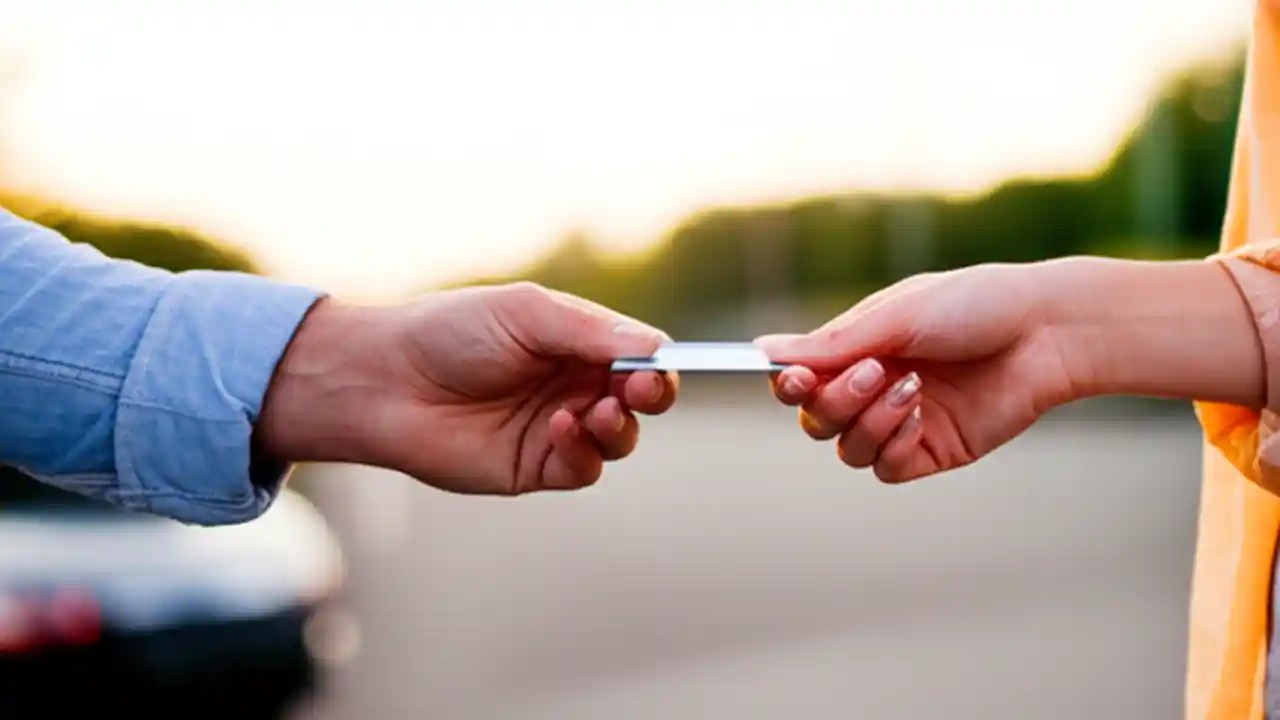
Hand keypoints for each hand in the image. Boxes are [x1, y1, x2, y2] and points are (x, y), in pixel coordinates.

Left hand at [257, 282, 677, 493]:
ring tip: (597, 411)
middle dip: (650, 395)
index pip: (640, 355)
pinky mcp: (535, 467)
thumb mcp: (527, 313)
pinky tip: (558, 427)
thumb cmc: (451, 331)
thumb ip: (590, 332)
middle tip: (640, 389)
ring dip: (620, 426)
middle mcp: (574, 385)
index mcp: (578, 342)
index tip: (661, 366)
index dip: (659, 362)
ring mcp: (558, 428)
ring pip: (620, 438)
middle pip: (640, 399)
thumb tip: (655, 347)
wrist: (385, 380)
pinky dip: (583, 450)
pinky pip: (583, 467)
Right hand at [757, 257, 1265, 483]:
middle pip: (816, 419)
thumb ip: (830, 343)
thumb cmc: (976, 305)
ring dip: (868, 422)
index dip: (787, 384)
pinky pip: (885, 467)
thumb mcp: (896, 317)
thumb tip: (764, 350)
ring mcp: (902, 420)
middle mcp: (873, 386)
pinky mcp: (932, 449)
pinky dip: (892, 445)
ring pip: (847, 448)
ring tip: (912, 390)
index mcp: (859, 347)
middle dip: (834, 401)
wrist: (1049, 332)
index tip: (792, 379)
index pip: (799, 378)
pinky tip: (921, 417)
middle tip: (874, 372)